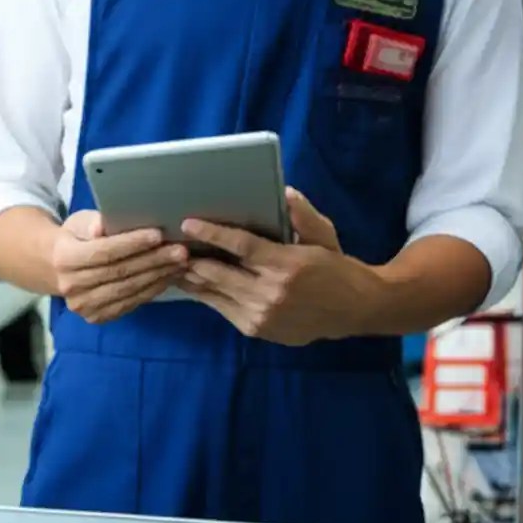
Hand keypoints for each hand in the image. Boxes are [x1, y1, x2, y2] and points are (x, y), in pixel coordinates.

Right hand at [52, 210, 189, 323]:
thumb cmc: (75, 238)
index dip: (132, 244)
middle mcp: (71, 287)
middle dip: (153, 261)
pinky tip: (168, 277)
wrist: (56, 268)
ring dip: (158, 276)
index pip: (104, 252)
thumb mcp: (79, 222)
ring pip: (128, 290)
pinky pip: (130, 303)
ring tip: (181, 263)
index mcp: (65, 259)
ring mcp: (83, 306)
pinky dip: (152, 290)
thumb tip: (101, 227)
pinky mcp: (96, 317)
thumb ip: (92, 222)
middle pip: (120, 273)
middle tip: (180, 250)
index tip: (158, 234)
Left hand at [177, 188, 383, 345]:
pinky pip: (220, 308)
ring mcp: (261, 315)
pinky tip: (190, 279)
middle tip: (167, 241)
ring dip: (190, 276)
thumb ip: (303, 215)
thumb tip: (283, 192)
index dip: (212, 234)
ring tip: (169, 260)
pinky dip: (203, 293)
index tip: (188, 223)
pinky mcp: (255, 329)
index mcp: (288, 265)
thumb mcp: (325, 236)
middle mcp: (271, 293)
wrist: (355, 312)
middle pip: (217, 272)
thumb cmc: (336, 267)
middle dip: (190, 257)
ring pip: (213, 292)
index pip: (241, 246)